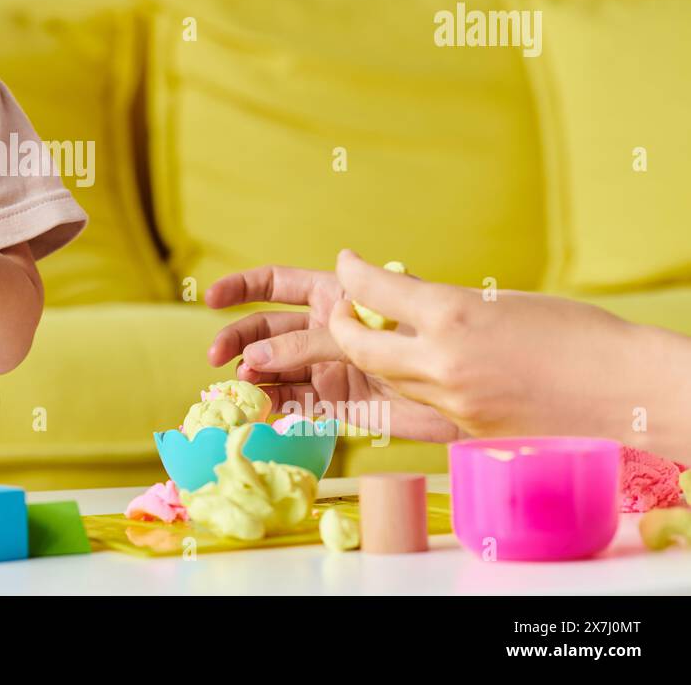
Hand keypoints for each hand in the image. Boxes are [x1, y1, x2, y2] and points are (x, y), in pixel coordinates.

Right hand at [205, 260, 460, 441]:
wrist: (483, 386)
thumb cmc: (443, 335)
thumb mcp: (388, 319)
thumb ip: (333, 325)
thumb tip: (281, 326)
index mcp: (333, 295)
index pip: (275, 284)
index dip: (241, 287)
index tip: (211, 298)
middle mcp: (325, 331)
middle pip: (265, 330)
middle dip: (238, 340)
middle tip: (217, 359)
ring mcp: (329, 368)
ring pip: (275, 370)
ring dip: (252, 376)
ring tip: (239, 388)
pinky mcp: (340, 405)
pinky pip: (297, 404)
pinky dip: (274, 407)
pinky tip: (258, 409)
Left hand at [326, 248, 648, 439]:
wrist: (632, 394)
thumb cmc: (581, 336)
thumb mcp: (504, 303)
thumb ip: (447, 302)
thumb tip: (404, 294)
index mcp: (452, 315)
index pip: (372, 290)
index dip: (352, 273)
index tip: (348, 262)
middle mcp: (443, 362)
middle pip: (358, 346)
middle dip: (340, 325)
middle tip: (342, 309)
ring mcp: (452, 404)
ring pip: (389, 380)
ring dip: (376, 358)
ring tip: (382, 337)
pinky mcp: (467, 434)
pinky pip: (425, 406)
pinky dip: (417, 386)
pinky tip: (431, 371)